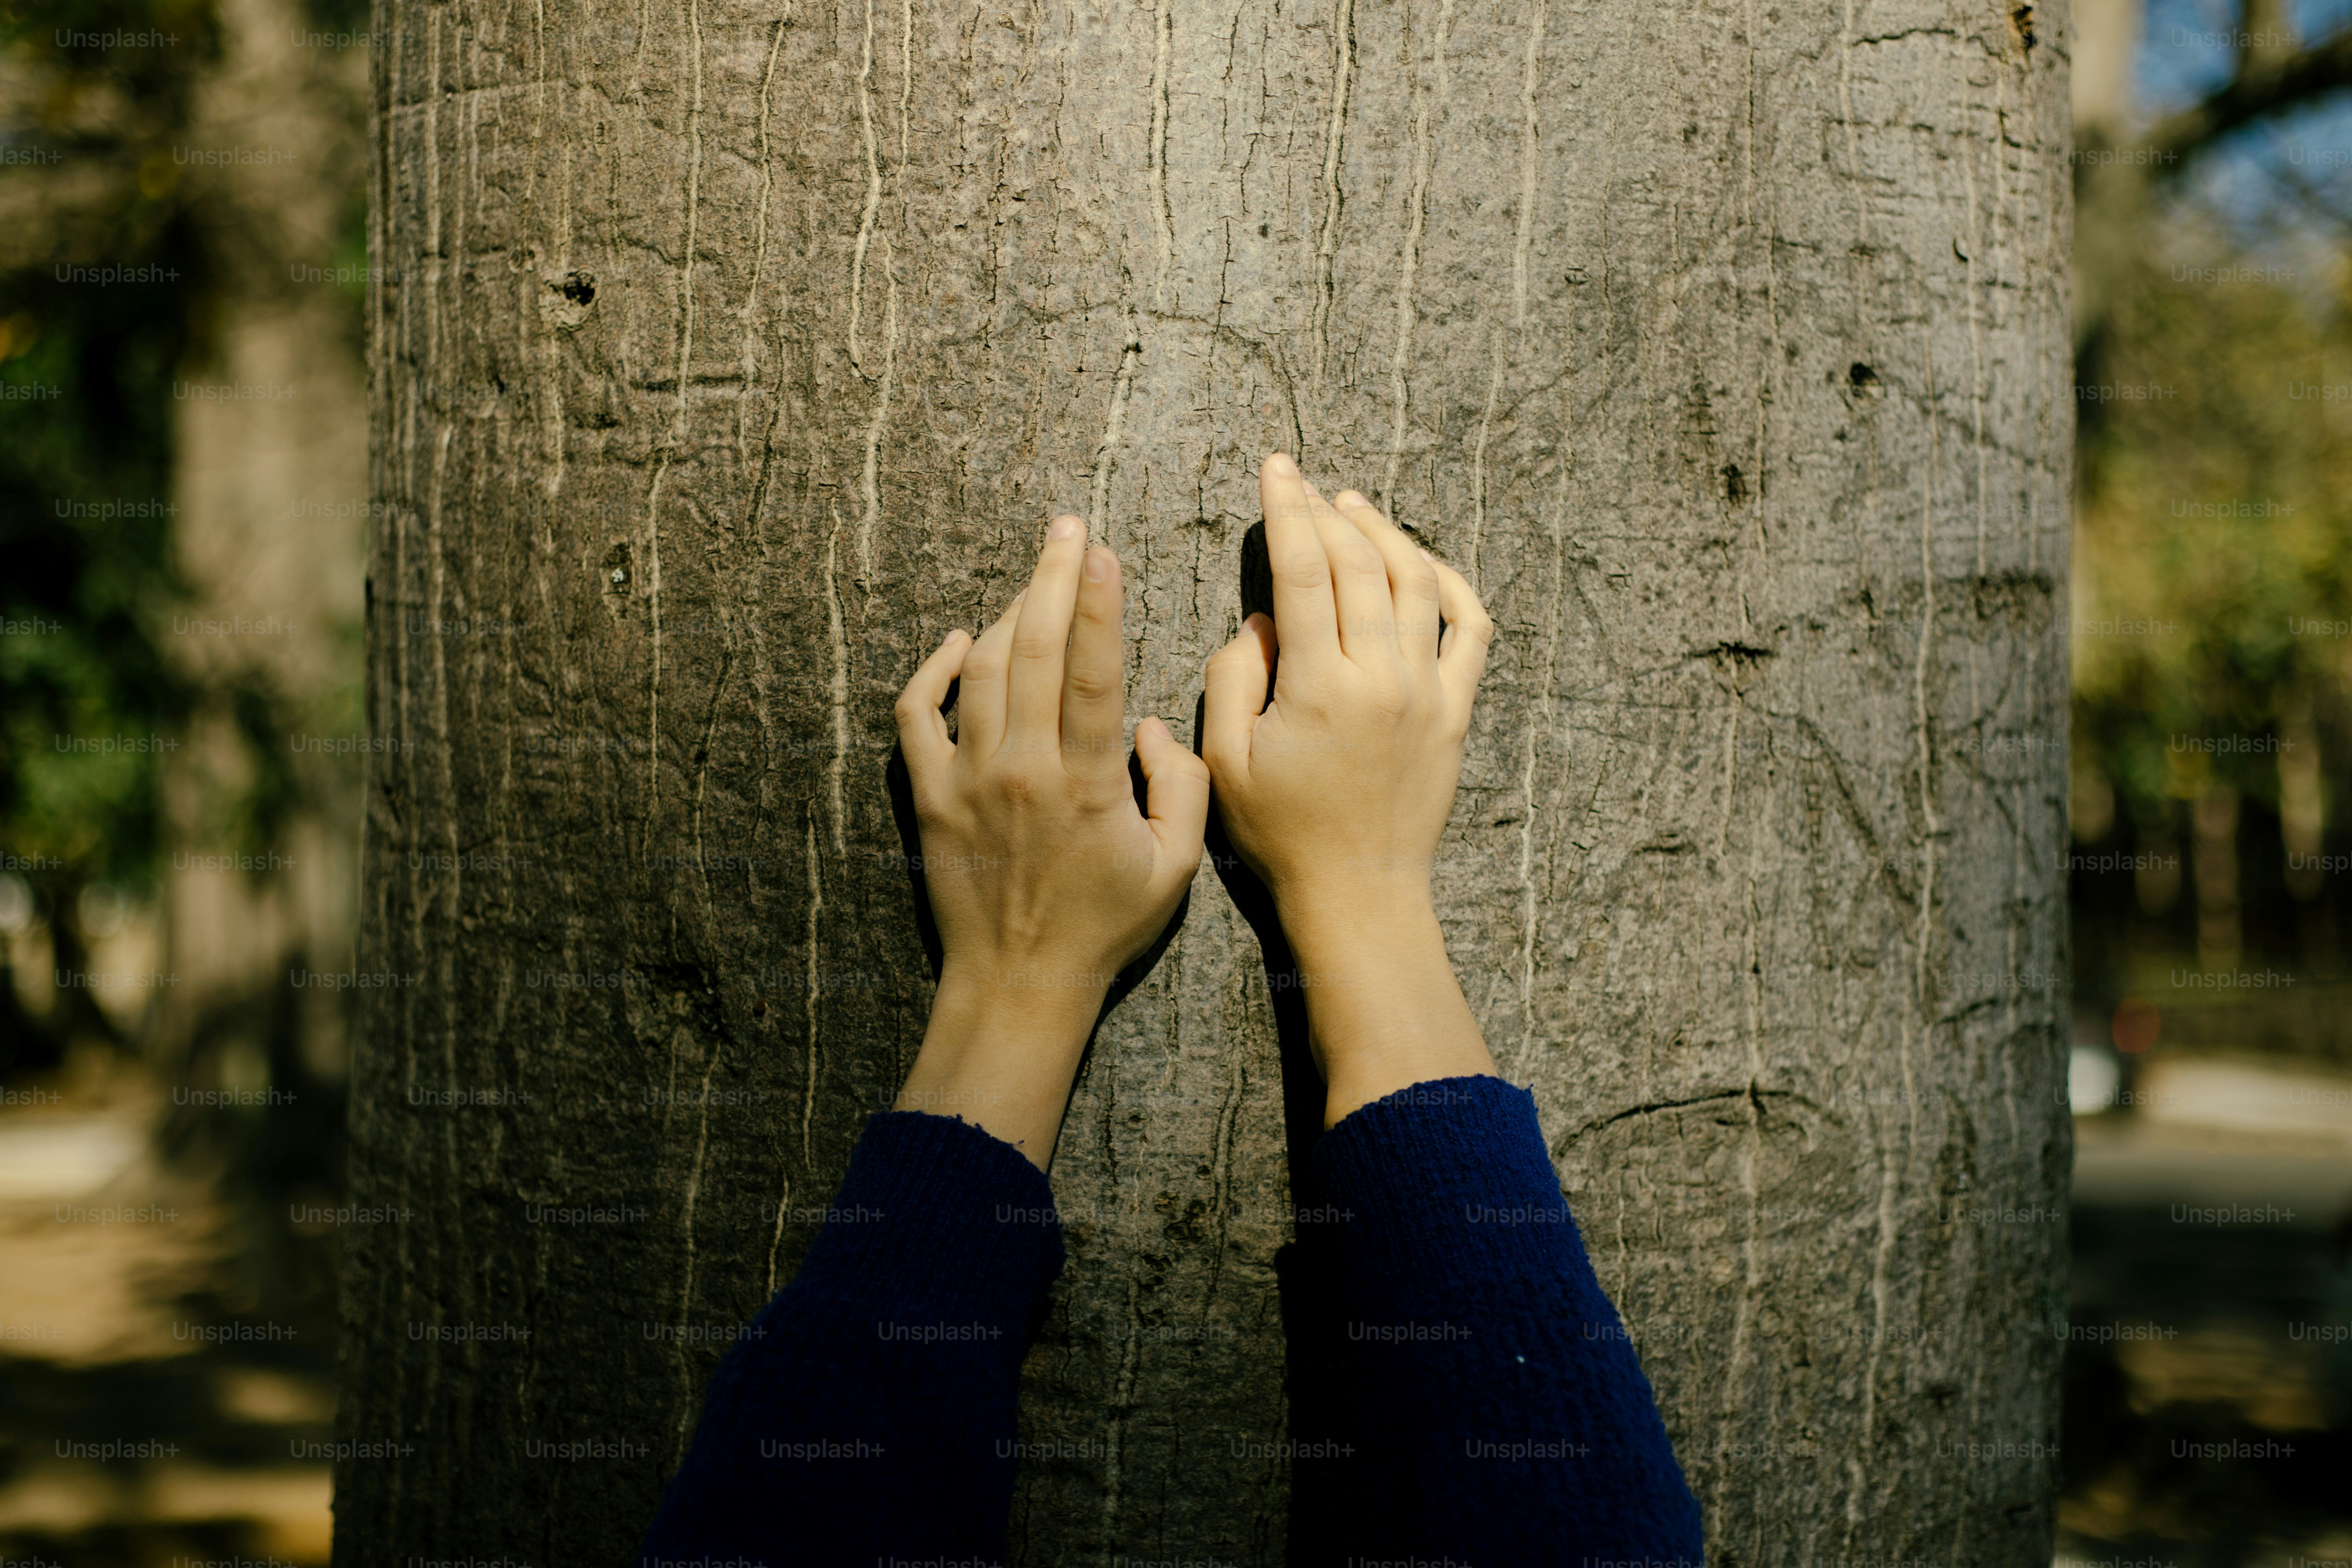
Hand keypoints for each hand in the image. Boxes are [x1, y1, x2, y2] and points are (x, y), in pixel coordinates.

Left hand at [890, 514, 1210, 1164]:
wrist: (1018, 985)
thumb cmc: (1104, 927)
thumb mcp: (1177, 867)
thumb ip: (1183, 787)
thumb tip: (1156, 725)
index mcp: (1085, 782)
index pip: (1090, 670)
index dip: (1096, 602)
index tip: (1100, 550)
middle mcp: (1020, 769)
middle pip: (1031, 647)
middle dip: (1051, 577)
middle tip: (1065, 528)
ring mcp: (966, 779)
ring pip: (979, 669)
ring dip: (1006, 614)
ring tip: (1034, 580)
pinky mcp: (930, 797)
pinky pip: (918, 714)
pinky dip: (933, 670)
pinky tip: (955, 641)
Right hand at [1203, 452, 1494, 931]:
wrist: (1359, 891)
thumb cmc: (1282, 832)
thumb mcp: (1227, 760)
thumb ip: (1234, 678)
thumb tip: (1261, 619)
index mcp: (1321, 687)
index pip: (1302, 572)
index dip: (1287, 510)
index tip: (1275, 467)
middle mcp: (1383, 678)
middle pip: (1359, 565)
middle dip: (1325, 511)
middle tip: (1301, 481)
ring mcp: (1429, 691)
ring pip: (1416, 582)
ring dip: (1383, 533)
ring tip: (1351, 505)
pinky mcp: (1457, 710)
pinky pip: (1471, 626)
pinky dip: (1450, 581)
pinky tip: (1421, 560)